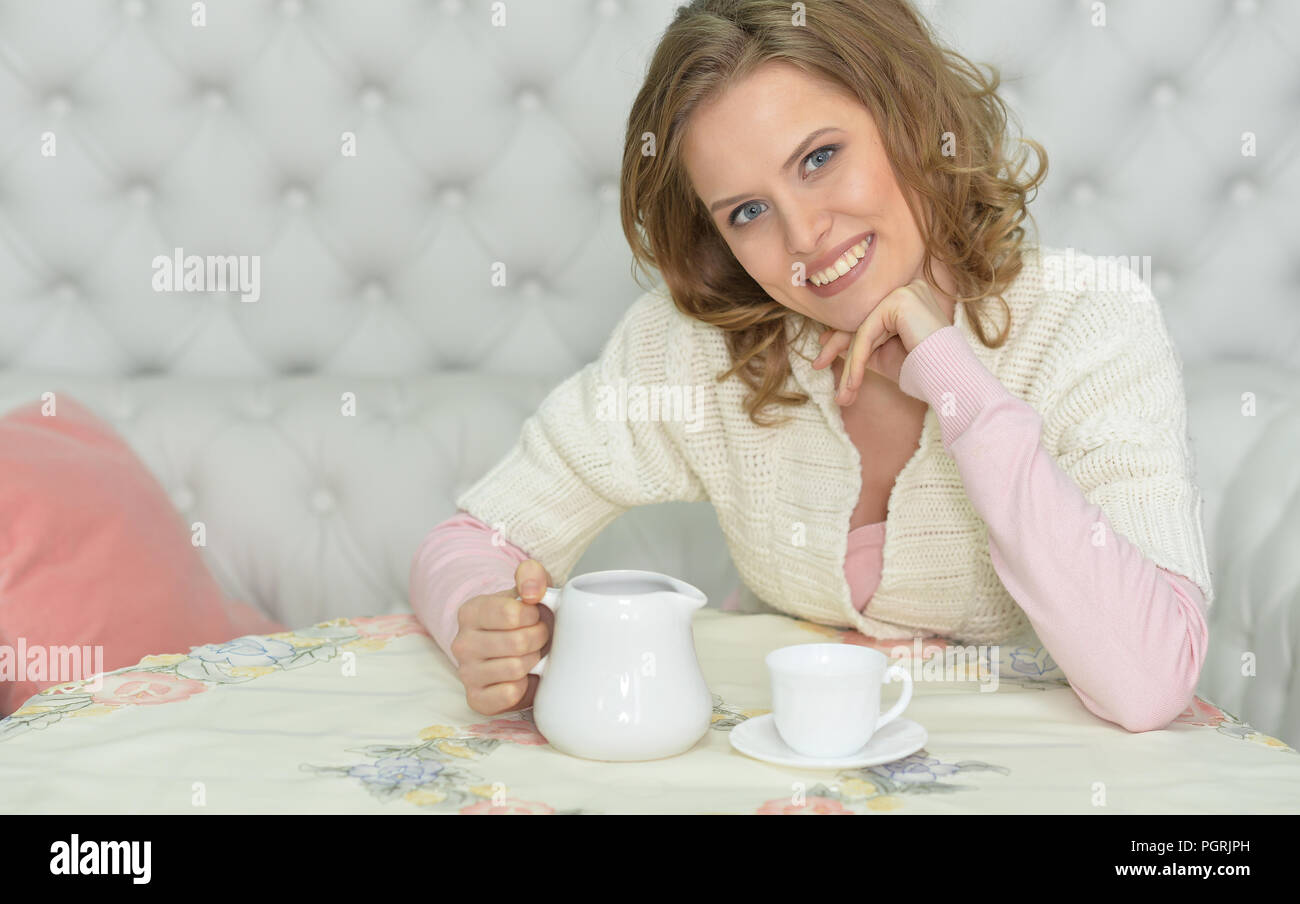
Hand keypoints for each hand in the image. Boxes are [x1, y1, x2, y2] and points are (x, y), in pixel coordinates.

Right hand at [451, 558, 554, 714]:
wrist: (519, 647)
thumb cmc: (524, 618)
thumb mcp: (530, 587)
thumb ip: (532, 575)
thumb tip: (532, 592)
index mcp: (470, 611)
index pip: (512, 614)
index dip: (534, 616)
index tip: (534, 617)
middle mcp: (461, 643)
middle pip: (517, 643)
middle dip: (538, 639)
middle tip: (537, 637)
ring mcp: (466, 673)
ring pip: (515, 669)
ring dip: (533, 662)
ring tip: (530, 655)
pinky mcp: (476, 699)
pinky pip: (509, 695)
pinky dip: (524, 687)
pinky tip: (522, 677)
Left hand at [810, 276, 950, 405]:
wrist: (948, 380)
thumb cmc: (920, 370)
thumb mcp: (881, 355)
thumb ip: (859, 344)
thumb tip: (826, 338)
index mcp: (905, 299)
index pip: (866, 318)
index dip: (842, 337)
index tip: (821, 356)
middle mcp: (906, 289)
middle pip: (861, 321)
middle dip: (836, 347)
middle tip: (817, 366)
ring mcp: (904, 291)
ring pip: (862, 329)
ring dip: (850, 364)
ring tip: (844, 392)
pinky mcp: (900, 300)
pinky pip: (867, 332)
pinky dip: (857, 360)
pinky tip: (853, 383)